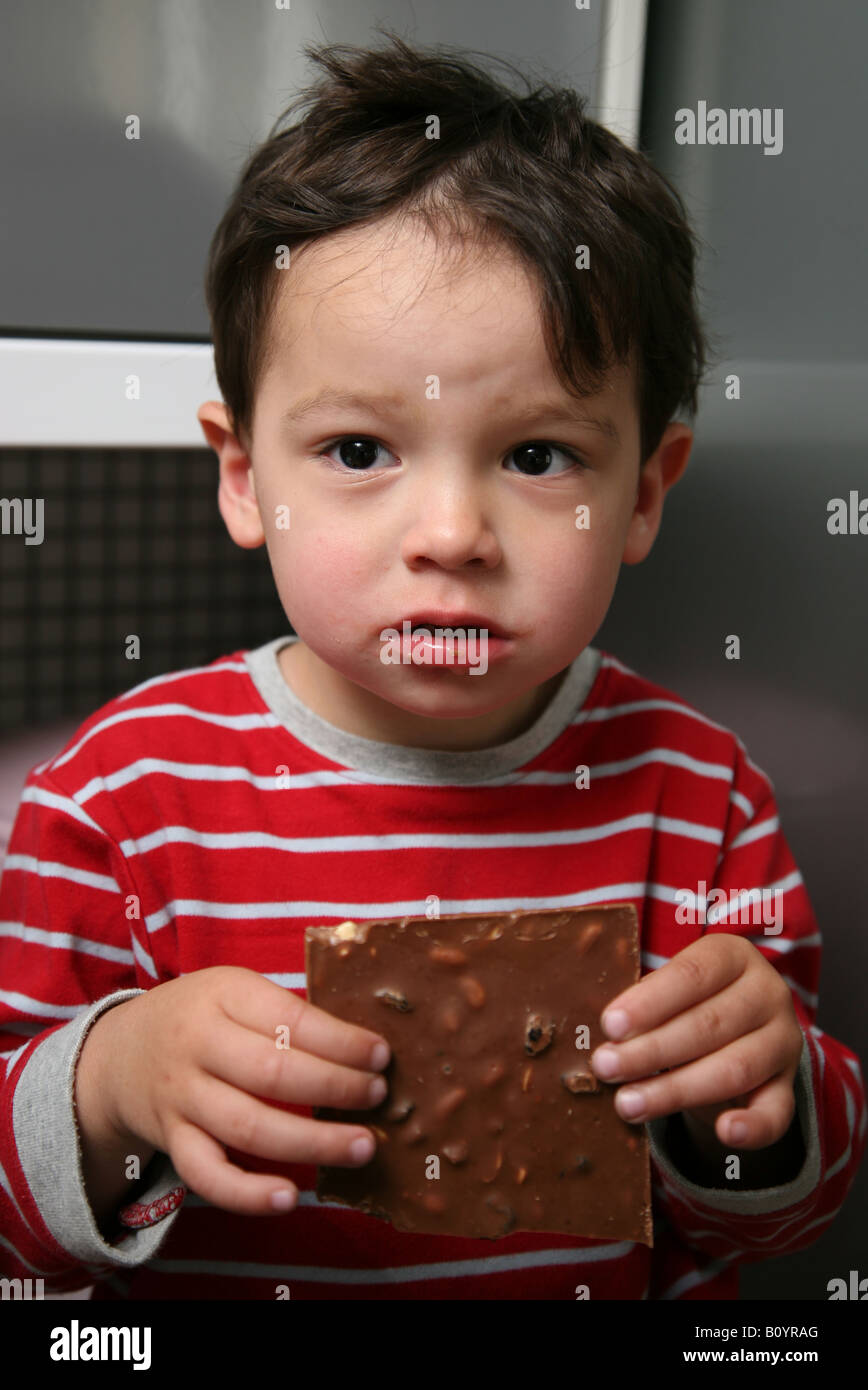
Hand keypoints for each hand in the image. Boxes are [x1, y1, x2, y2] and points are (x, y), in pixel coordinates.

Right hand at [94, 965, 390, 1214]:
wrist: (119, 1051)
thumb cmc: (200, 1016)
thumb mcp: (235, 990)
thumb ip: (285, 1013)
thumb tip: (362, 1048)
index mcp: (224, 995)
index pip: (291, 1019)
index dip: (342, 1041)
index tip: (381, 1056)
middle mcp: (198, 1044)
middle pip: (273, 1073)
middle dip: (335, 1088)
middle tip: (378, 1097)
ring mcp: (182, 1096)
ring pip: (249, 1127)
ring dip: (312, 1142)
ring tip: (361, 1146)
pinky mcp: (172, 1140)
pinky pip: (207, 1174)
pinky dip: (247, 1193)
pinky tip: (289, 1198)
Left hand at [590, 934, 803, 1149]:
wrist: (737, 1027)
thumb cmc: (686, 1001)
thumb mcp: (669, 987)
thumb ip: (645, 1002)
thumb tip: (608, 1033)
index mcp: (733, 956)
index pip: (692, 974)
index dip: (649, 1001)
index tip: (609, 1025)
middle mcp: (767, 993)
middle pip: (709, 1024)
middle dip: (651, 1050)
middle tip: (606, 1067)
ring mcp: (783, 1040)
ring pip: (735, 1069)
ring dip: (677, 1090)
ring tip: (629, 1103)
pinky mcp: (788, 1085)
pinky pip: (778, 1112)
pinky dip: (753, 1127)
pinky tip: (724, 1132)